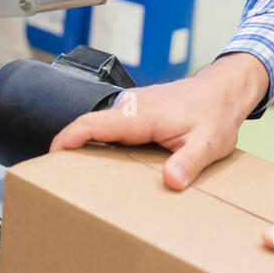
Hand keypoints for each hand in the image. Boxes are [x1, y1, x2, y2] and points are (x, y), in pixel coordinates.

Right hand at [50, 52, 269, 189]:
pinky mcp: (134, 110)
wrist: (222, 91)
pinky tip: (100, 160)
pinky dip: (96, 140)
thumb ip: (188, 162)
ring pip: (97, 124)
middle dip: (68, 147)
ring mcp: (131, 106)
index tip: (50, 153)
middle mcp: (131, 106)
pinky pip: (108, 124)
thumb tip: (170, 181)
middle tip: (56, 175)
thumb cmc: (215, 114)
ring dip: (82, 144)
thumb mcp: (209, 143)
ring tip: (72, 171)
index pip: (93, 123)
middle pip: (88, 125)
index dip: (68, 138)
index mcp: (142, 115)